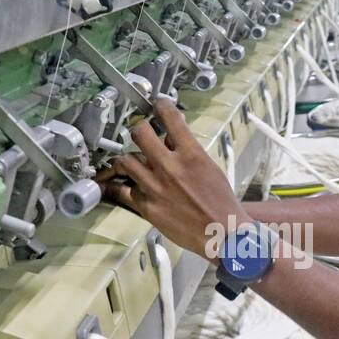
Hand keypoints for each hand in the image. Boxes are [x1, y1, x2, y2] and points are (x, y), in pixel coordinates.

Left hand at [95, 97, 248, 259]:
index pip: (170, 118)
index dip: (161, 105)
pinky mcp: (146, 206)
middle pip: (139, 133)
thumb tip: (171, 138)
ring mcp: (155, 187)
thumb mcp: (210, 168)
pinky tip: (116, 183)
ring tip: (130, 161)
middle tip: (140, 132)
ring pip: (125, 160)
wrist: (222, 234)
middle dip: (138, 129)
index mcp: (190, 155)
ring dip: (127, 158)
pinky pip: (123, 190)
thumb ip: (188, 152)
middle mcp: (170, 167)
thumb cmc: (220, 203)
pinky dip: (119, 186)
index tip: (158, 104)